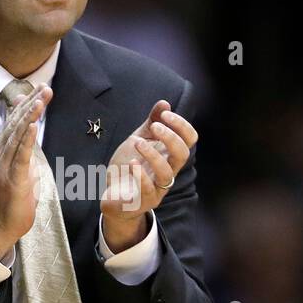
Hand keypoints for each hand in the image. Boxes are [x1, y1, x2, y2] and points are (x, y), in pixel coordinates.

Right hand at [0, 85, 52, 259]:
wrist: (4, 222)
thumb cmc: (15, 193)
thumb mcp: (21, 163)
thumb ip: (24, 143)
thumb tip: (29, 123)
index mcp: (2, 147)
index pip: (16, 119)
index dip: (28, 102)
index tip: (41, 86)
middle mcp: (0, 152)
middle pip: (16, 123)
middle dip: (31, 103)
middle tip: (46, 87)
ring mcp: (4, 165)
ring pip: (17, 135)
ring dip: (30, 116)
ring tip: (40, 100)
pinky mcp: (12, 178)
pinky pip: (20, 155)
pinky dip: (26, 139)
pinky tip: (32, 125)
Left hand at [101, 100, 197, 248]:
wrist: (113, 195)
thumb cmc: (129, 167)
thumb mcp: (139, 140)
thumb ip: (151, 123)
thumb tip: (164, 102)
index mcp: (169, 156)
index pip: (189, 140)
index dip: (182, 125)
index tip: (165, 114)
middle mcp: (168, 172)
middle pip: (182, 155)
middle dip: (171, 137)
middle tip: (154, 127)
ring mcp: (157, 188)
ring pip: (166, 173)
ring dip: (153, 154)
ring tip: (137, 143)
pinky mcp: (143, 200)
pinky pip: (148, 189)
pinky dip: (140, 174)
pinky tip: (131, 163)